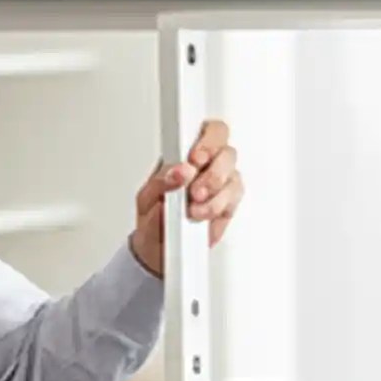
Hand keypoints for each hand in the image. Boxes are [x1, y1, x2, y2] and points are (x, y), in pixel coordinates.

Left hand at [130, 119, 243, 277]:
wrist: (158, 249)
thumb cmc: (153, 216)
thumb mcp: (146, 199)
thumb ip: (160, 184)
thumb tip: (177, 174)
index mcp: (186, 154)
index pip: (208, 131)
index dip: (207, 140)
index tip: (195, 159)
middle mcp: (207, 166)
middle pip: (227, 151)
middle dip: (213, 171)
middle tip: (195, 189)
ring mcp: (220, 184)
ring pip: (233, 177)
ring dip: (214, 193)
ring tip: (193, 208)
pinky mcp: (228, 204)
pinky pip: (234, 200)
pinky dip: (217, 208)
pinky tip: (202, 215)